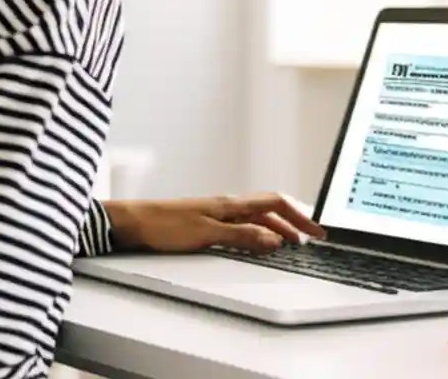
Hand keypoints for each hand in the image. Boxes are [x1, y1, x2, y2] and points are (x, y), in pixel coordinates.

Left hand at [103, 193, 326, 253]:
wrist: (130, 223)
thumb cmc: (163, 226)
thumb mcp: (206, 234)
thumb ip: (241, 235)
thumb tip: (274, 238)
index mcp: (230, 204)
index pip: (275, 203)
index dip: (299, 217)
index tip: (316, 231)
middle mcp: (226, 205)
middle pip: (269, 209)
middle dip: (293, 223)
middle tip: (310, 240)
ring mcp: (215, 213)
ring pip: (256, 217)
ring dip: (276, 229)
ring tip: (289, 244)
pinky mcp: (204, 224)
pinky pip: (241, 225)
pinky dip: (257, 233)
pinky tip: (256, 244)